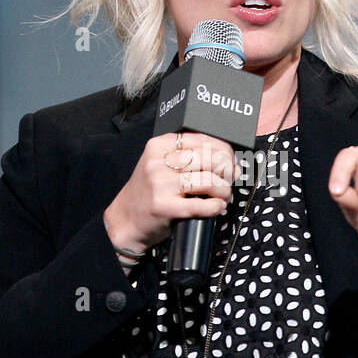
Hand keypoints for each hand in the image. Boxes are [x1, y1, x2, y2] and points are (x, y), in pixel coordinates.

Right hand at [104, 131, 235, 253]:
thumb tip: (228, 158)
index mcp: (159, 145)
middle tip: (231, 179)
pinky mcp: (164, 206)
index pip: (203, 140)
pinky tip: (216, 207)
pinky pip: (201, 205)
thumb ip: (187, 155)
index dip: (224, 151)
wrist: (126, 218)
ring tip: (224, 195)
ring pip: (209, 181)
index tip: (231, 162)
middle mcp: (158, 162)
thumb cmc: (149, 191)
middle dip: (227, 170)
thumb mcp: (160, 163)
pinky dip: (215, 207)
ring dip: (224, 190)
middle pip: (209, 159)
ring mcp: (160, 184)